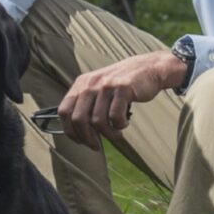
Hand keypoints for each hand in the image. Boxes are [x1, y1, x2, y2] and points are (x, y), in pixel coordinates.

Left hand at [55, 51, 188, 149]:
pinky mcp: (122, 89)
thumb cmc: (122, 84)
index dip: (70, 130)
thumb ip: (86, 105)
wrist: (148, 68)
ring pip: (98, 121)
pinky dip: (119, 126)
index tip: (80, 140)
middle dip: (87, 138)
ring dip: (108, 134)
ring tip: (116, 134)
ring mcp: (106, 85)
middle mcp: (90, 83)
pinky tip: (124, 123)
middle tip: (96, 145)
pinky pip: (115, 117)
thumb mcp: (98, 88)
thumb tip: (76, 132)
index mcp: (81, 84)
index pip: (64, 111)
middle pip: (79, 119)